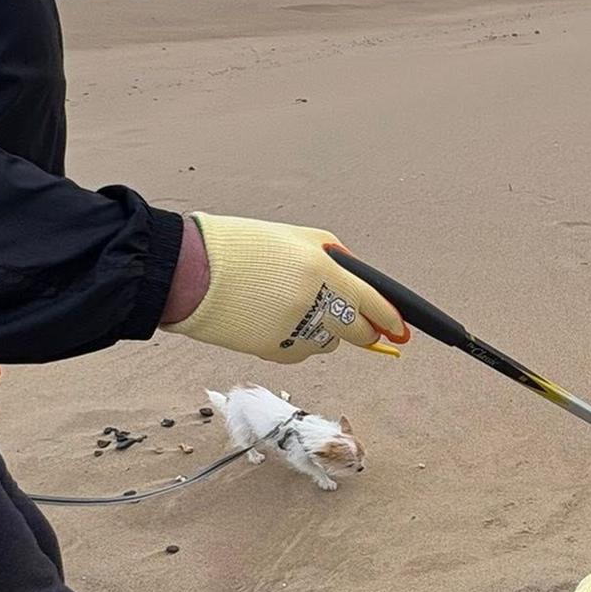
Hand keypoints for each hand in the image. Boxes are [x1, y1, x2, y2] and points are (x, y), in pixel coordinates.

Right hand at [161, 214, 408, 363]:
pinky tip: (277, 321)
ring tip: (294, 307)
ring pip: (328, 343)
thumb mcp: (296, 238)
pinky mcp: (274, 352)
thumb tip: (361, 284)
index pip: (371, 302)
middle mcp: (313, 303)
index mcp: (321, 269)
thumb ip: (335, 260)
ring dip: (325, 331)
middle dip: (365, 330)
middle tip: (365, 327)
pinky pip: (302, 353)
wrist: (188, 272)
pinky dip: (299, 341)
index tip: (402, 327)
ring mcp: (293, 331)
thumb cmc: (240, 248)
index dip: (390, 318)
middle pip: (357, 332)